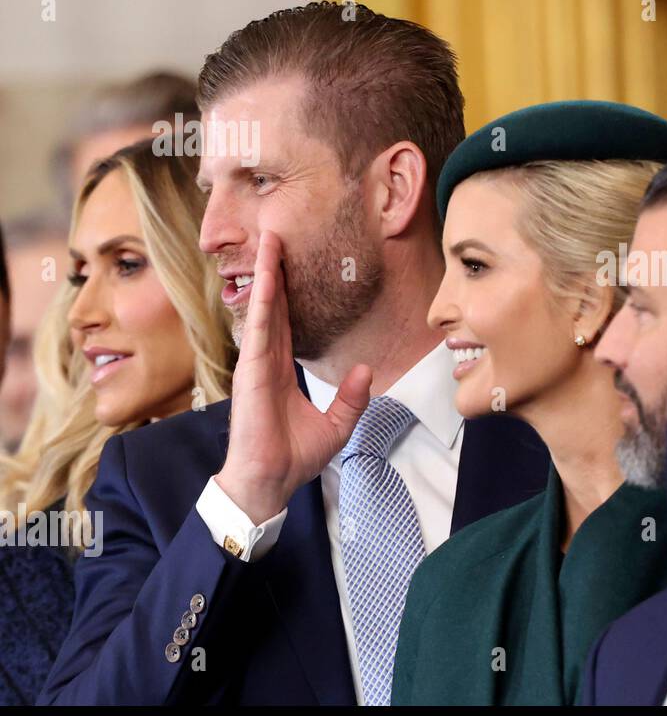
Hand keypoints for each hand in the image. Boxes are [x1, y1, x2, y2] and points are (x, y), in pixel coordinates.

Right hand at [215, 230, 371, 523]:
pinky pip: (259, 332)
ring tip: (269, 242)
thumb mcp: (337, 425)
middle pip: (274, 306)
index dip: (290, 290)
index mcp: (283, 369)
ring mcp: (256, 365)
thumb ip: (352, 398)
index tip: (293, 261)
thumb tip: (366, 370)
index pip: (289, 321)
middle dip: (275, 270)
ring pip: (265, 310)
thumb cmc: (294, 457)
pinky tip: (267, 280)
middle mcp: (267, 361)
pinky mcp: (250, 374)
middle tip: (276, 233)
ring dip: (267, 275)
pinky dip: (263, 304)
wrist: (270, 482)